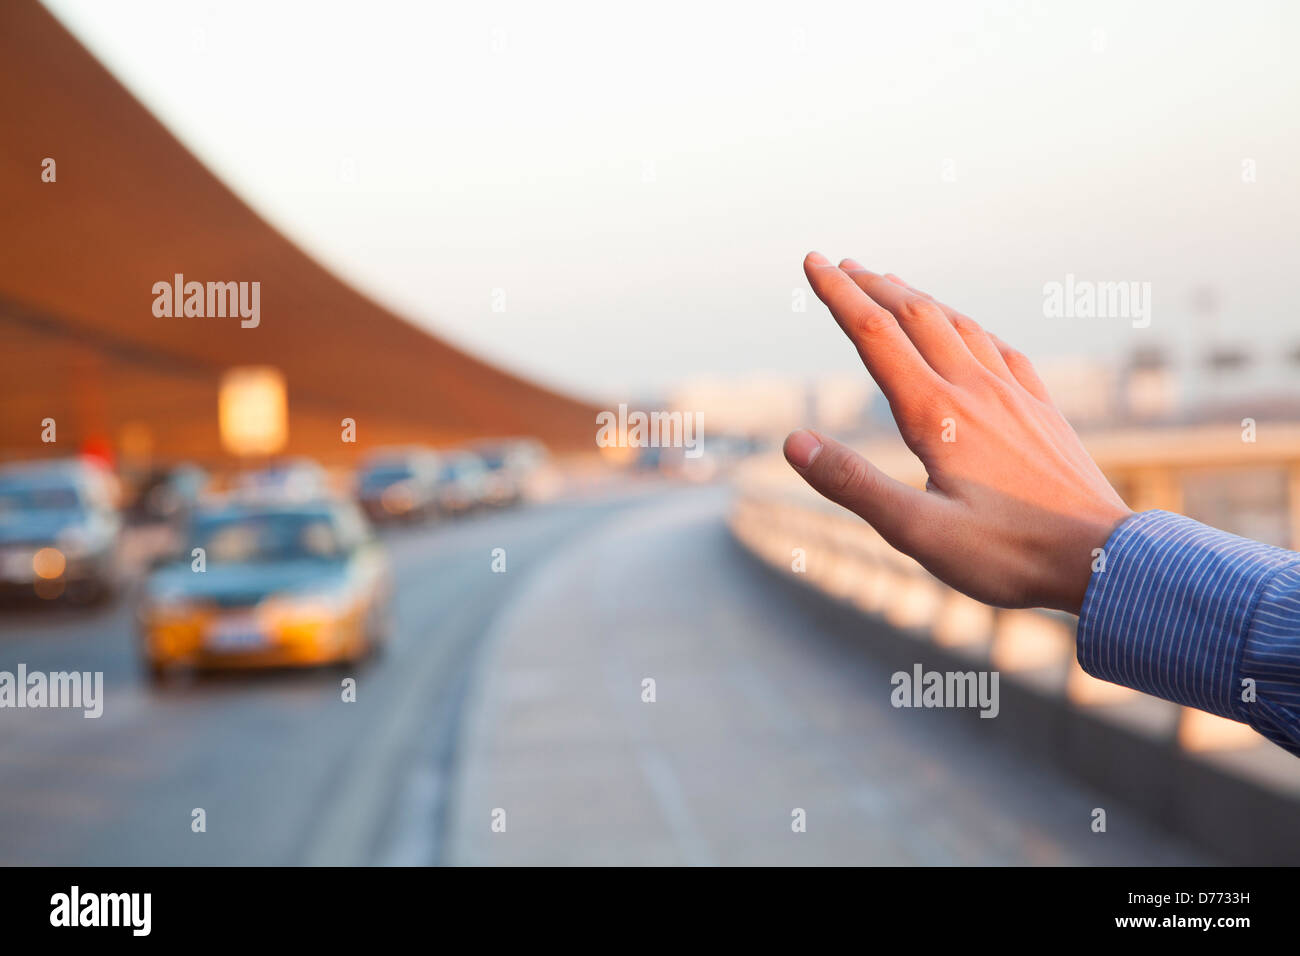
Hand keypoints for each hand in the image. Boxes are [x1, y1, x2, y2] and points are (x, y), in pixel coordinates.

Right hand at [783, 253, 1131, 613]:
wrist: (1106, 559)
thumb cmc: (1010, 554)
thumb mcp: (918, 533)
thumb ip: (853, 485)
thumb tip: (793, 441)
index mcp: (937, 414)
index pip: (875, 335)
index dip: (838, 295)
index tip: (812, 261)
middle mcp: (975, 390)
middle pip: (915, 316)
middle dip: (871, 285)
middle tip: (838, 264)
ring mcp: (1014, 395)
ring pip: (957, 325)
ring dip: (917, 298)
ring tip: (892, 284)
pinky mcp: (1041, 410)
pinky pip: (999, 349)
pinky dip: (967, 327)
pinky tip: (968, 332)